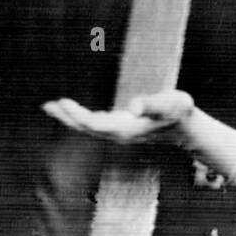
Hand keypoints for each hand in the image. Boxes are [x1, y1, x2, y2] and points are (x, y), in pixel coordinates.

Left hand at [42, 91, 194, 144]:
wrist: (190, 130)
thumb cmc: (181, 114)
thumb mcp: (172, 104)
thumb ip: (153, 104)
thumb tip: (133, 106)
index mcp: (126, 130)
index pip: (94, 125)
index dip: (77, 115)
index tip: (61, 102)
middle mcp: (120, 133)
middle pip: (87, 128)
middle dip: (66, 118)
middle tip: (46, 105)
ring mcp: (121, 132)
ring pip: (90, 127)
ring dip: (72, 117)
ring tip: (53, 106)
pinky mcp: (124, 128)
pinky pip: (97, 124)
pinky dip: (83, 116)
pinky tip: (77, 112)